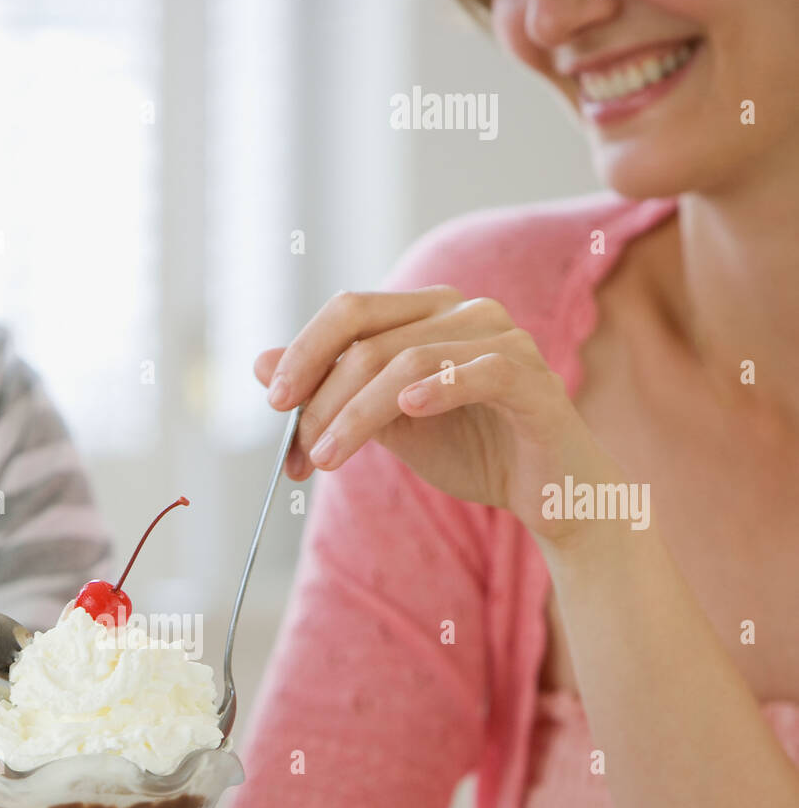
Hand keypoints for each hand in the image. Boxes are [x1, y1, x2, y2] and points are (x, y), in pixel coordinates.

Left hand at [258, 287, 613, 539]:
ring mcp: (502, 340)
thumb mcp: (387, 423)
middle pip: (369, 338)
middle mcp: (465, 312)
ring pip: (408, 361)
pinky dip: (439, 388)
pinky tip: (407, 412)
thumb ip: (332, 392)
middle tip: (299, 449)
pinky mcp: (532, 378)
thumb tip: (261, 366)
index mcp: (427, 314)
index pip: (350, 313)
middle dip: (322, 396)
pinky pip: (479, 371)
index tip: (274, 406)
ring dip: (357, 414)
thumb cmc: (472, 450)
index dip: (304, 354)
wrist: (547, 495)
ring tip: (328, 458)